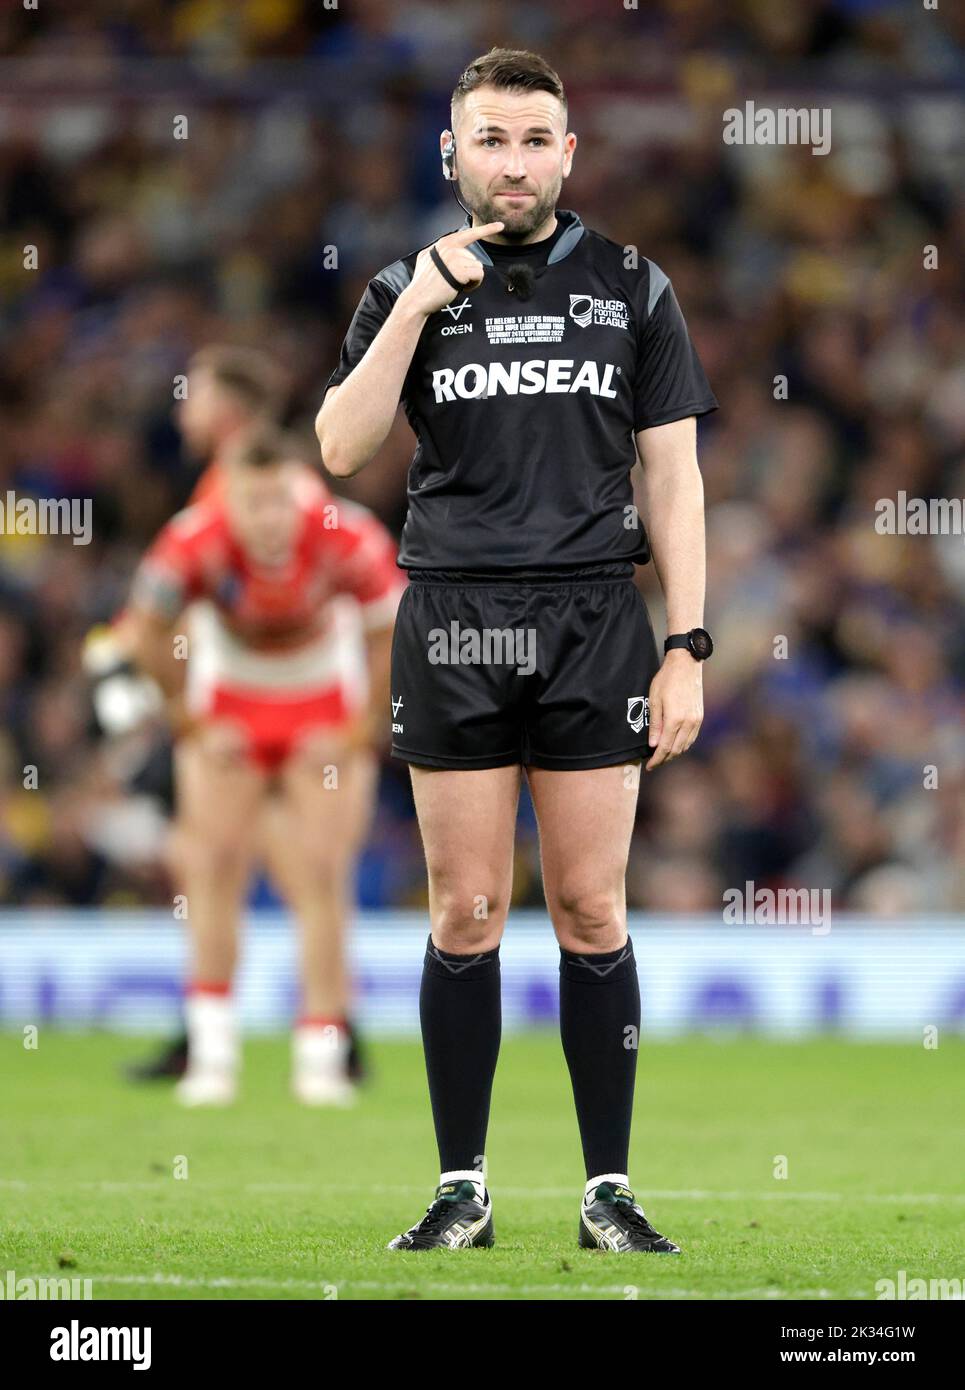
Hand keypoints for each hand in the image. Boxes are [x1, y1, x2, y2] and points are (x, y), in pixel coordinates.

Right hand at [402, 222, 503, 316]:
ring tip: (456, 285)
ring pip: (478, 267)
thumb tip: (442, 247)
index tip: (500, 225)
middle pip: (475, 258)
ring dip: (471, 280)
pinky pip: (479, 276)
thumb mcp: (426, 259)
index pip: (468, 234)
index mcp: (444, 243)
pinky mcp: (459, 271)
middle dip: (469, 273)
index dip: (486, 229)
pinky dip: (474, 285)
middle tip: (455, 282)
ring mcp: (454, 258)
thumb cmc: (423, 284)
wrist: (417, 299)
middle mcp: (449, 247)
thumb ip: (438, 251)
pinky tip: (461, 288)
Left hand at [645, 649, 703, 771]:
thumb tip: (654, 744)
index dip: (657, 759)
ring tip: (662, 755)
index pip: (665, 747)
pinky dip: (683, 745)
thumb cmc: (666, 680)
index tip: (649, 766)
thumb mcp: (654, 700)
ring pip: (685, 746)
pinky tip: (675, 745)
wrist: (686, 665)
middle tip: (654, 763)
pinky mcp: (700, 717)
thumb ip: (655, 724)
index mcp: (675, 719)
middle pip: (676, 750)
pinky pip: (692, 737)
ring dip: (674, 753)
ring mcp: (696, 720)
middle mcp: (688, 722)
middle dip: (664, 759)